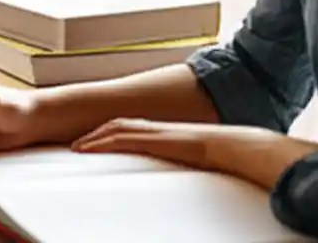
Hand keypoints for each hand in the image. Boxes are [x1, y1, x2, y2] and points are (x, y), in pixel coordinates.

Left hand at [72, 118, 317, 188]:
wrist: (243, 149)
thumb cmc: (228, 161)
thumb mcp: (200, 167)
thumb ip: (190, 170)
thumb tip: (191, 191)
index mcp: (170, 136)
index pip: (134, 131)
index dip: (112, 136)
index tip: (94, 146)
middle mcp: (161, 130)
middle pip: (120, 126)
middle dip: (96, 134)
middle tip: (75, 145)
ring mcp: (158, 132)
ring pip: (116, 129)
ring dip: (93, 137)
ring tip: (75, 147)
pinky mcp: (157, 138)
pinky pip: (123, 137)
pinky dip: (102, 141)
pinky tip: (86, 148)